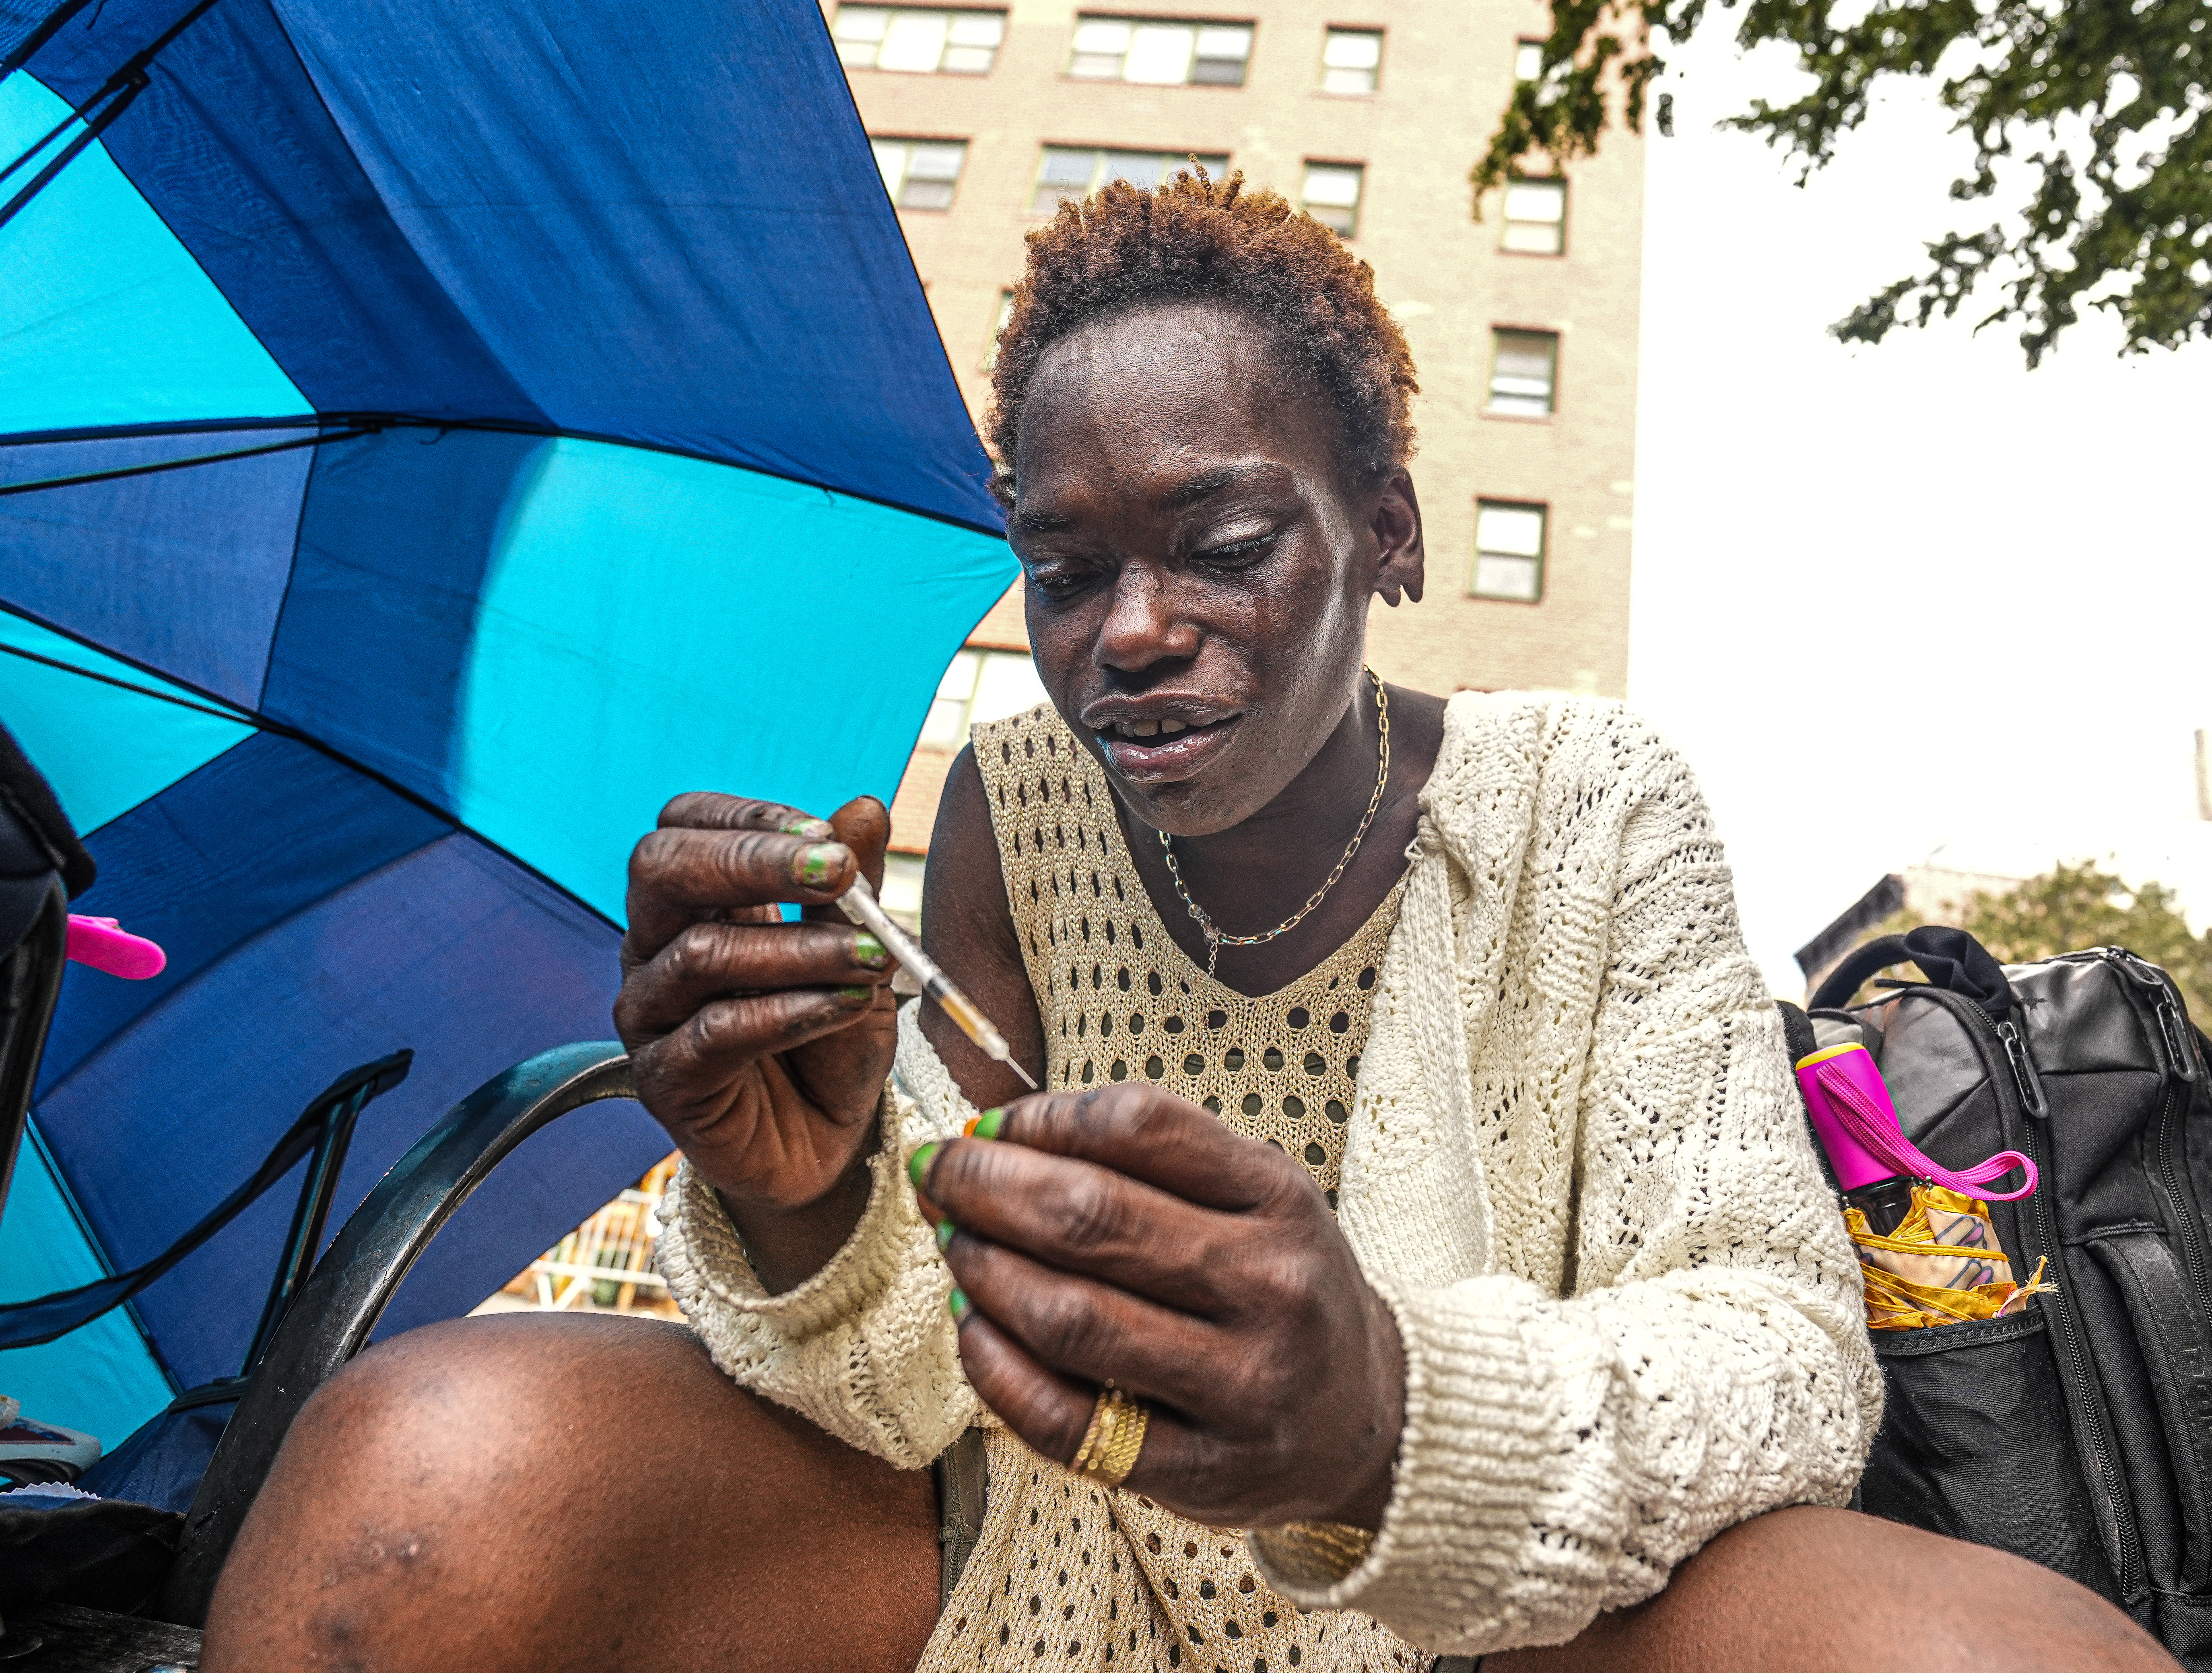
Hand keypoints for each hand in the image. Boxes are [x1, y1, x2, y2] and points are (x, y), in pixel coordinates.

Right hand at [615, 794, 897, 1286]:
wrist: (829, 1140)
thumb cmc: (831, 1034)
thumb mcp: (856, 950)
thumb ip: (851, 887)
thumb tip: (865, 806)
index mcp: (693, 899)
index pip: (687, 825)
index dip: (750, 819)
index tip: (828, 836)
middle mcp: (654, 946)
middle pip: (663, 868)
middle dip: (755, 862)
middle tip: (839, 874)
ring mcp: (649, 1013)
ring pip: (701, 952)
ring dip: (800, 948)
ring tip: (876, 960)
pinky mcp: (664, 1078)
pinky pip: (715, 1030)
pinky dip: (791, 1011)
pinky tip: (845, 1006)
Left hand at [914, 1085, 1405, 1529]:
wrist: (1365, 1418)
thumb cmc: (1279, 1285)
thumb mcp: (1253, 1194)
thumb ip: (1148, 1157)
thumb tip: (998, 1132)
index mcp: (1280, 1199)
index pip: (1139, 1125)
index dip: (1042, 1117)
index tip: (989, 1122)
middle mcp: (1270, 1288)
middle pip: (1091, 1218)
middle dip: (986, 1185)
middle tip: (938, 1171)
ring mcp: (1240, 1386)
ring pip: (1069, 1318)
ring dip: (983, 1269)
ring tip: (954, 1242)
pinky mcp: (1200, 1472)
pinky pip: (1064, 1419)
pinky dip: (994, 1367)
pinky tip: (974, 1325)